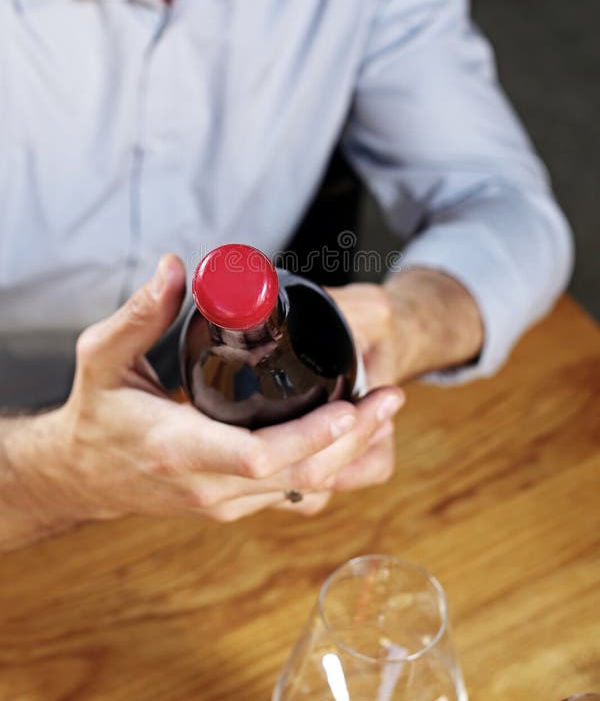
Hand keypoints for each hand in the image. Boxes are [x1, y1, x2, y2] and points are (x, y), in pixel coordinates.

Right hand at [12, 258, 404, 534]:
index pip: (258, 456)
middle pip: (299, 475)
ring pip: (303, 490)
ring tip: (385, 410)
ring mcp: (222, 503)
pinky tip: (354, 436)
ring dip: (351, 454)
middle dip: (354, 438)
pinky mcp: (232, 506)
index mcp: (178, 447)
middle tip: (390, 396)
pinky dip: (331, 468)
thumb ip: (141, 312)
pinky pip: (293, 495)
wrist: (81, 475)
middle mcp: (207, 485)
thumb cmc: (96, 413)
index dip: (312, 435)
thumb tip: (178, 266)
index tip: (351, 404)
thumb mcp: (103, 356)